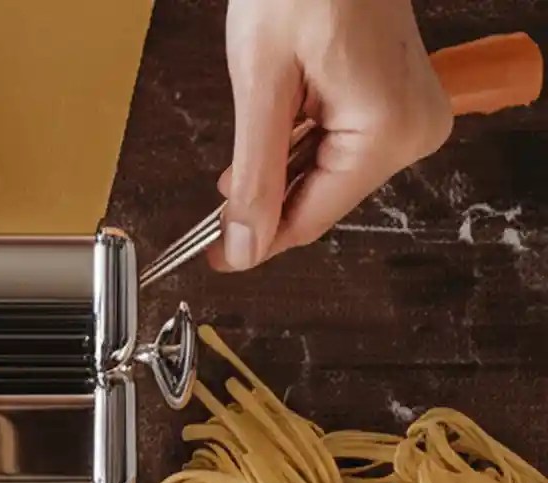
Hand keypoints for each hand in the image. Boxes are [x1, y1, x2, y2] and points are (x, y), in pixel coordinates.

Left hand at [209, 0, 452, 271]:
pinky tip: (271, 133)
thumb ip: (253, 172)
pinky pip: (340, 146)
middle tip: (210, 215)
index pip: (311, 217)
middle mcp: (413, 128)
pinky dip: (298, 149)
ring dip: (277, 174)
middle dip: (264, 203)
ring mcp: (410, 114)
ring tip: (241, 152)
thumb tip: (245, 241)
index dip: (256, 242)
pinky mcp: (398, 101)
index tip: (214, 258)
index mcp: (387, 129)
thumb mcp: (260, 83)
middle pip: (321, 200)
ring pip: (327, 176)